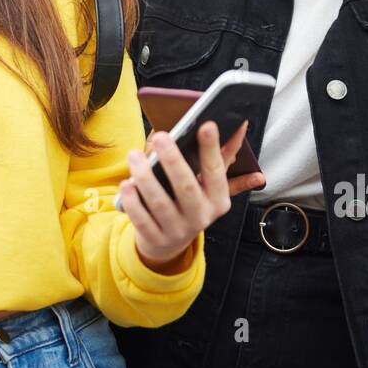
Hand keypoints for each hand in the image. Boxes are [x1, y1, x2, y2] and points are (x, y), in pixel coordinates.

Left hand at [120, 120, 250, 271]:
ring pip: (160, 203)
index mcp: (218, 200)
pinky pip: (142, 220)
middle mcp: (201, 216)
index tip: (207, 125)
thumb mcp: (211, 184)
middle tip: (160, 136)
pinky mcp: (156, 239)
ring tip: (134, 155)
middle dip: (173, 160)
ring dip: (146, 177)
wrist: (172, 242)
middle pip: (186, 187)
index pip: (216, 171)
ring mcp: (178, 230)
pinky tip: (127, 185)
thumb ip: (223, 156)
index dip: (211, 149)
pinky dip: (133, 202)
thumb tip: (240, 126)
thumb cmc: (193, 201)